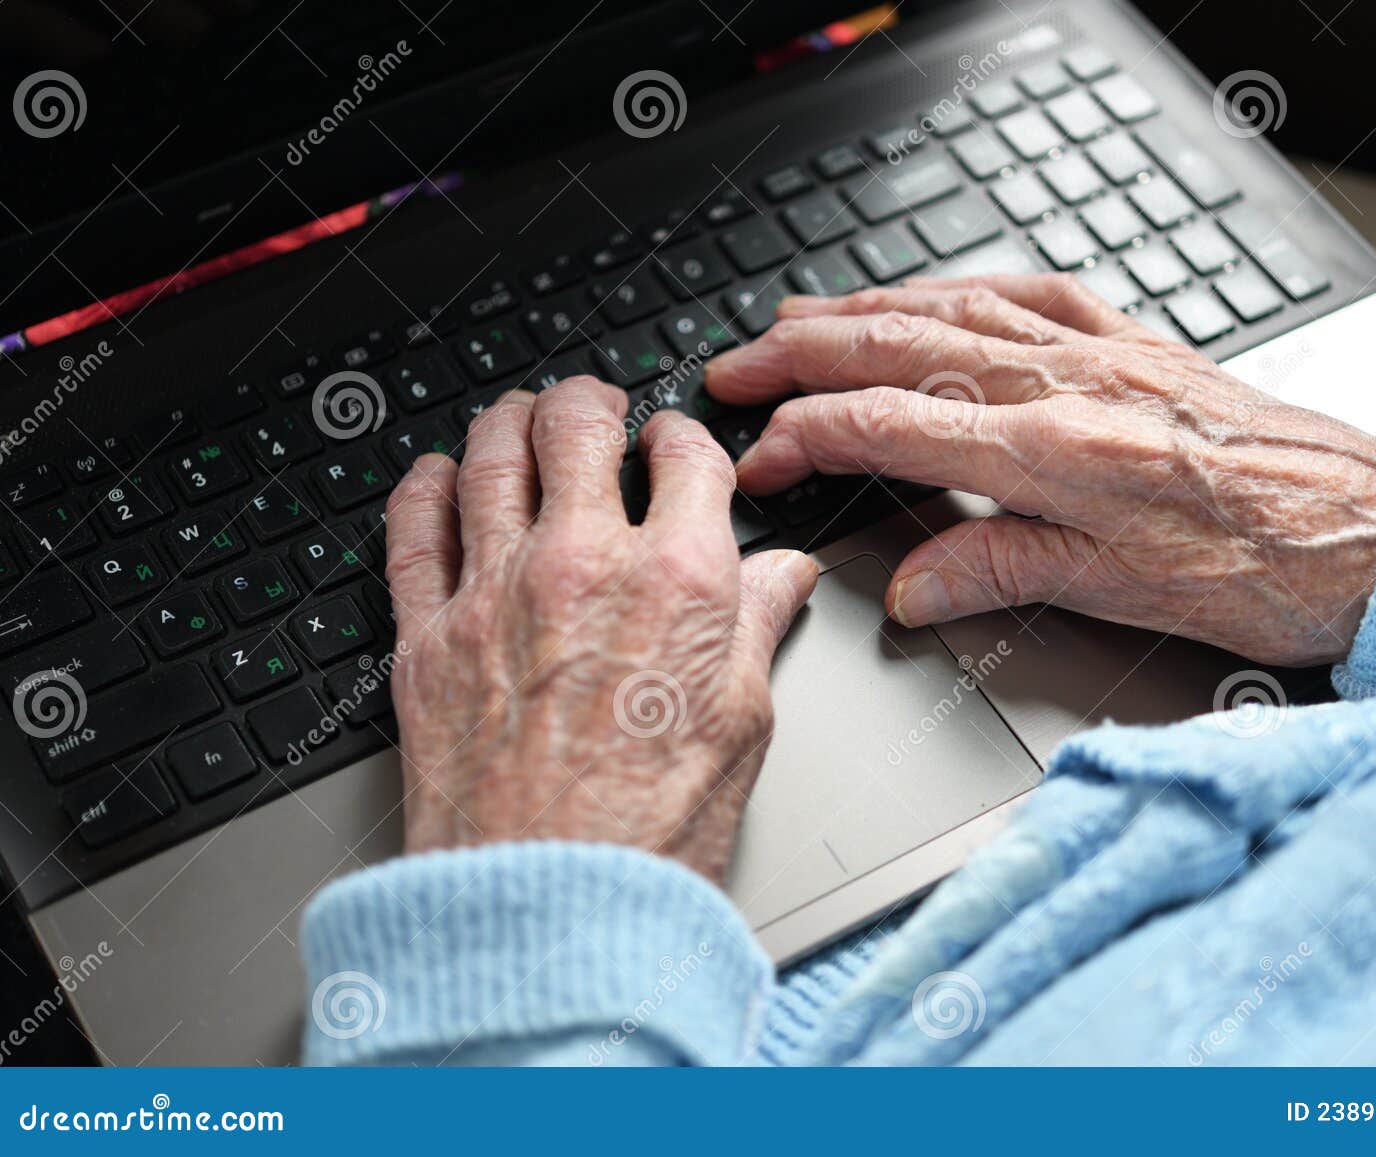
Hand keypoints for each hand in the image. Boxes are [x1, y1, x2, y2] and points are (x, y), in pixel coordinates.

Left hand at [382, 379, 817, 879]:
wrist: (552, 909)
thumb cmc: (653, 833)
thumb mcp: (744, 725)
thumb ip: (756, 627)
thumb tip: (779, 577)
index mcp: (676, 580)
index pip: (684, 457)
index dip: (683, 437)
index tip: (675, 446)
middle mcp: (581, 565)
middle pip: (575, 425)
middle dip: (589, 401)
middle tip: (593, 406)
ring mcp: (493, 593)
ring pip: (487, 456)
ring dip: (506, 421)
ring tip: (517, 417)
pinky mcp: (425, 636)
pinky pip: (411, 529)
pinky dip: (422, 486)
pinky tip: (434, 476)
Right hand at [704, 274, 1375, 665]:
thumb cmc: (1271, 569)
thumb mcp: (1123, 595)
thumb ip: (1003, 573)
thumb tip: (913, 586)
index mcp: (1057, 452)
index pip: (891, 430)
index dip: (807, 436)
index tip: (759, 456)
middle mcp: (1074, 385)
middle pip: (903, 349)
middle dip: (801, 352)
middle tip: (734, 365)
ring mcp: (1106, 355)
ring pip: (955, 309)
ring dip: (865, 308)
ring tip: (800, 315)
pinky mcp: (1140, 346)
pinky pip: (1036, 292)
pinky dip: (967, 285)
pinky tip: (940, 290)